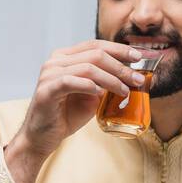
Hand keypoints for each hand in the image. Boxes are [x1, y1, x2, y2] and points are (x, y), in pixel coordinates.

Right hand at [3, 40, 144, 182]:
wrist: (41, 138)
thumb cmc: (64, 116)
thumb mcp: (90, 96)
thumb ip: (104, 83)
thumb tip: (131, 76)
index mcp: (65, 57)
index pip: (96, 45)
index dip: (120, 49)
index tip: (140, 57)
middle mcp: (55, 61)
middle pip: (95, 53)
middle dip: (121, 66)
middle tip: (138, 79)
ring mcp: (49, 74)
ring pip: (88, 67)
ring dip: (112, 79)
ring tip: (125, 90)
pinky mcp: (47, 89)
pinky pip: (73, 81)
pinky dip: (91, 86)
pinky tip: (102, 94)